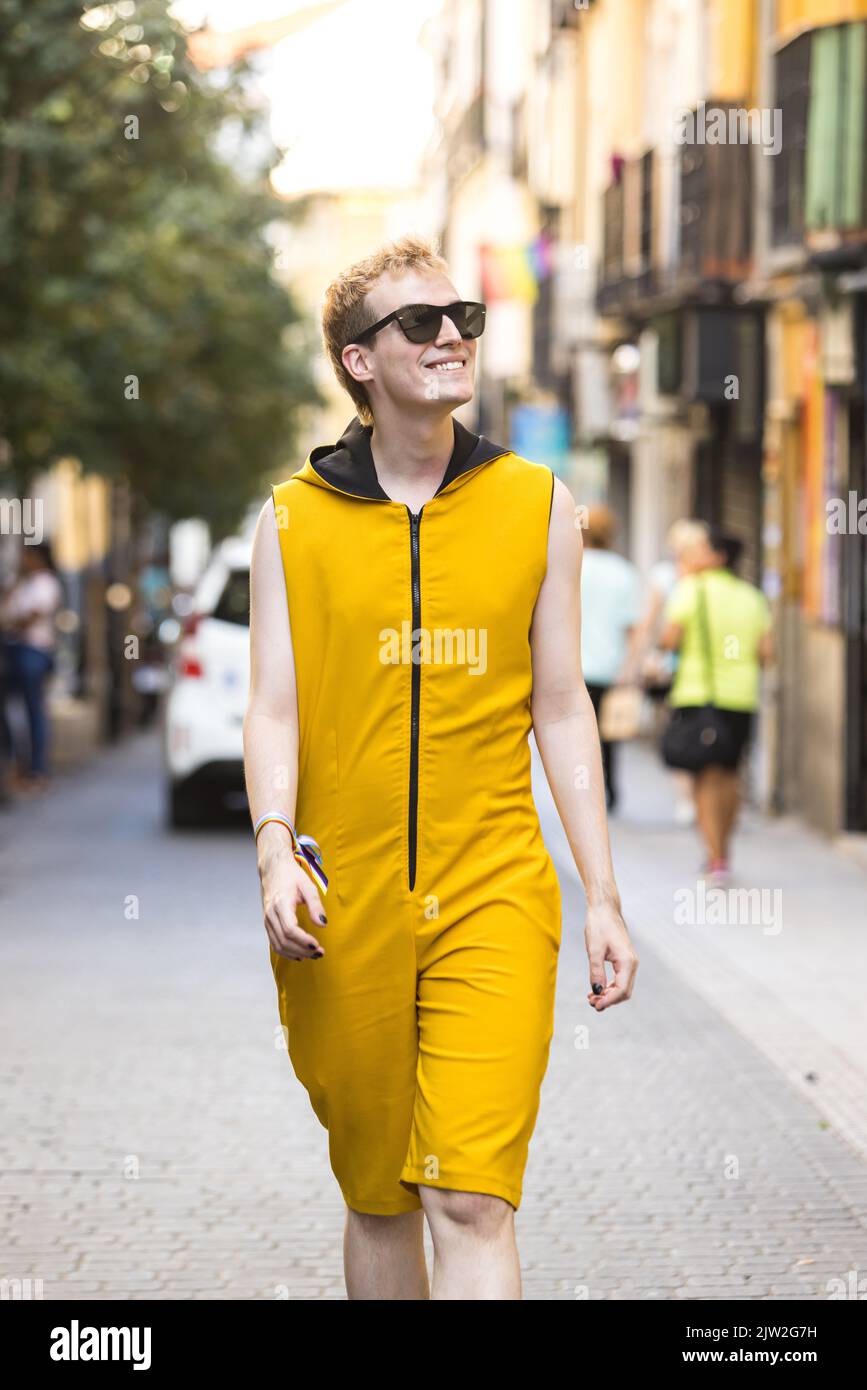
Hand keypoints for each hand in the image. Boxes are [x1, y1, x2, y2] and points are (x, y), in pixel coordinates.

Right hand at [258, 835, 326, 961]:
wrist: (273, 869)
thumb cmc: (291, 876)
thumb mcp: (308, 886)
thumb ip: (316, 905)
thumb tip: (323, 924)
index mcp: (280, 904)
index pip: (289, 929)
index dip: (303, 941)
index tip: (317, 945)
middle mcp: (271, 914)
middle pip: (284, 940)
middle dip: (302, 950)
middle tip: (320, 953)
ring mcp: (267, 920)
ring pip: (278, 945)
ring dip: (296, 954)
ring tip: (313, 955)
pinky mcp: (267, 923)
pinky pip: (274, 943)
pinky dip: (287, 952)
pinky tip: (299, 955)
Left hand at [585, 898, 637, 1010]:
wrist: (604, 908)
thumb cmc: (599, 925)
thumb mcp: (594, 950)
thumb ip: (596, 972)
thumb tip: (596, 991)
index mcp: (627, 962)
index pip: (621, 990)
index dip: (608, 1001)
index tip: (595, 1005)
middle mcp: (632, 963)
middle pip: (624, 992)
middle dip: (608, 1000)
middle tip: (591, 1002)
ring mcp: (629, 961)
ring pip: (622, 987)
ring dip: (608, 994)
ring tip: (592, 997)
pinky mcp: (624, 959)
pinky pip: (620, 979)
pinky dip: (610, 986)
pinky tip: (597, 988)